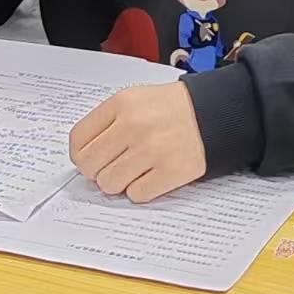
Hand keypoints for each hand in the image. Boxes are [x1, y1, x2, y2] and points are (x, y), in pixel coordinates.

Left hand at [69, 81, 205, 204]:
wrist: (215, 111)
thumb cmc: (172, 108)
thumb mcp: (134, 99)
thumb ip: (106, 123)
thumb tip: (84, 158)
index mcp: (121, 104)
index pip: (78, 140)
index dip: (81, 154)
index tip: (91, 158)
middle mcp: (134, 126)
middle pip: (90, 166)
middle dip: (98, 171)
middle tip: (114, 166)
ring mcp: (153, 150)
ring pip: (110, 184)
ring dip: (120, 182)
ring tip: (135, 170)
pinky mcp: (172, 171)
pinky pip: (137, 194)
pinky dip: (141, 190)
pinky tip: (152, 175)